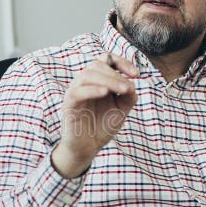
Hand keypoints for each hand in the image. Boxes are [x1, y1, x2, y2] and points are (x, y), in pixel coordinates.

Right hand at [52, 53, 138, 177]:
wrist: (88, 147)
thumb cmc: (102, 126)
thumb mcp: (121, 109)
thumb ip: (128, 95)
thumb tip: (132, 83)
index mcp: (97, 80)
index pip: (106, 59)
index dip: (122, 62)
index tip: (136, 74)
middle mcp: (84, 82)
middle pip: (97, 64)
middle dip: (116, 74)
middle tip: (129, 88)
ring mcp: (75, 91)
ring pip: (87, 74)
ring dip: (108, 80)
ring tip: (122, 90)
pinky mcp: (69, 104)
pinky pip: (77, 91)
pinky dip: (92, 89)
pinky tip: (105, 93)